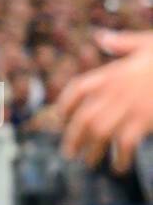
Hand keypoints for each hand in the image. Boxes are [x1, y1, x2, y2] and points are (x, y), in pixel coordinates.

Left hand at [59, 30, 152, 173]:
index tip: (61, 120)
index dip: (65, 106)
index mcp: (113, 72)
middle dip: (73, 138)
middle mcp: (116, 89)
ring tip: (90, 163)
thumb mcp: (148, 42)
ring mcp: (129, 105)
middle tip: (69, 153)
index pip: (77, 89)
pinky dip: (120, 158)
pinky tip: (119, 167)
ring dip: (92, 152)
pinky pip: (124, 143)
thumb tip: (102, 37)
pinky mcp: (144, 118)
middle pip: (83, 118)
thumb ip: (123, 43)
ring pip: (99, 133)